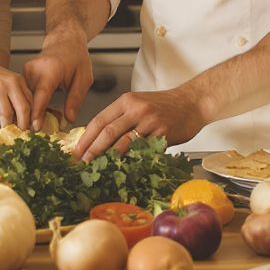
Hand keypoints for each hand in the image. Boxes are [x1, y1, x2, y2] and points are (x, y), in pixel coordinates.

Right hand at [0, 53, 33, 129]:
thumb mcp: (5, 79)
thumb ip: (15, 93)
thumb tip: (22, 116)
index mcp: (18, 80)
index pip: (31, 101)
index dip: (32, 117)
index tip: (30, 126)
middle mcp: (10, 83)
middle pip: (23, 109)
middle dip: (23, 124)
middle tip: (21, 133)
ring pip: (7, 114)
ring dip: (6, 125)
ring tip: (5, 130)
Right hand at [23, 38, 92, 128]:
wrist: (65, 41)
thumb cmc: (76, 58)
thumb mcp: (83, 79)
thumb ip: (75, 99)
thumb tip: (69, 119)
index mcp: (52, 68)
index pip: (42, 93)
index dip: (38, 112)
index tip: (36, 126)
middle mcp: (35, 69)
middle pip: (30, 98)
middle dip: (34, 116)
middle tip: (43, 132)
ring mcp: (27, 70)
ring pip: (26, 97)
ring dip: (32, 111)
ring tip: (44, 122)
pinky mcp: (24, 74)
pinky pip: (25, 93)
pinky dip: (31, 103)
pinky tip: (39, 111)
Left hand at [72, 87, 202, 162]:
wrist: (193, 102)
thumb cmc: (165, 105)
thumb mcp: (139, 104)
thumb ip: (122, 118)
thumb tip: (101, 140)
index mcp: (127, 101)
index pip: (99, 120)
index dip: (86, 138)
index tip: (76, 151)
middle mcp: (136, 109)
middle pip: (107, 131)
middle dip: (91, 150)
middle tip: (81, 163)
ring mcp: (150, 121)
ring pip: (122, 142)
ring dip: (107, 157)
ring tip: (97, 168)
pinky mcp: (163, 133)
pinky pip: (143, 150)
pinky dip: (131, 160)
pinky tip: (122, 169)